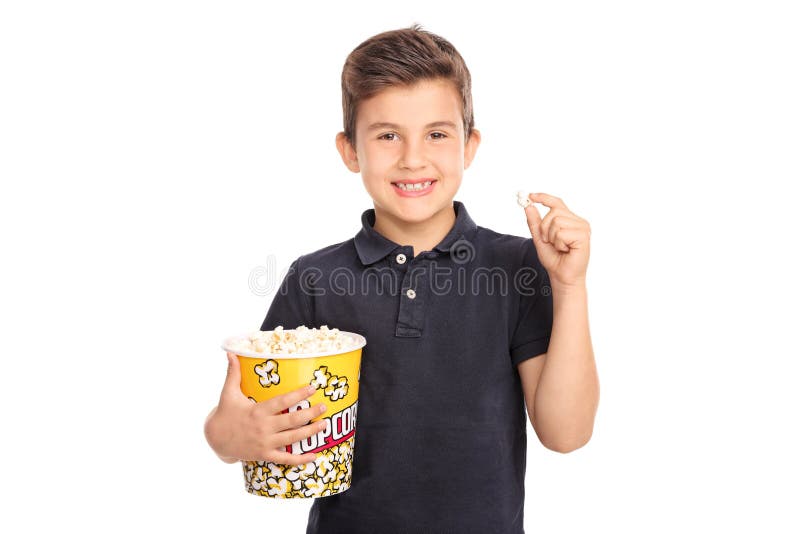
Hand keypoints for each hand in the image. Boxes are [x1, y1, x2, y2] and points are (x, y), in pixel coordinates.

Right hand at [205, 351, 327, 464]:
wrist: (215, 439)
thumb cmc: (225, 413)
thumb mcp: (228, 392)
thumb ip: (233, 373)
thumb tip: (230, 352)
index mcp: (257, 411)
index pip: (282, 401)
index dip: (298, 394)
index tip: (312, 387)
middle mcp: (263, 427)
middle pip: (292, 421)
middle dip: (310, 413)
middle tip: (324, 406)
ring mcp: (265, 443)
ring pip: (292, 439)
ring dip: (310, 432)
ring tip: (324, 424)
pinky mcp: (264, 455)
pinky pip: (285, 460)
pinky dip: (300, 460)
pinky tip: (314, 456)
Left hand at [522, 192, 590, 287]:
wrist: (562, 276)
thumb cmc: (554, 259)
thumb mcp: (540, 238)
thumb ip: (535, 223)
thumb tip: (528, 206)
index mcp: (570, 220)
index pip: (557, 203)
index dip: (544, 197)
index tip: (530, 196)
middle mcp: (578, 221)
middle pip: (554, 212)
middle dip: (544, 228)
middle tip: (550, 241)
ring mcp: (583, 227)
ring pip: (556, 221)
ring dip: (552, 237)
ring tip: (560, 247)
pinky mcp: (583, 236)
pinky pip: (561, 232)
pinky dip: (558, 243)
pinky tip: (566, 250)